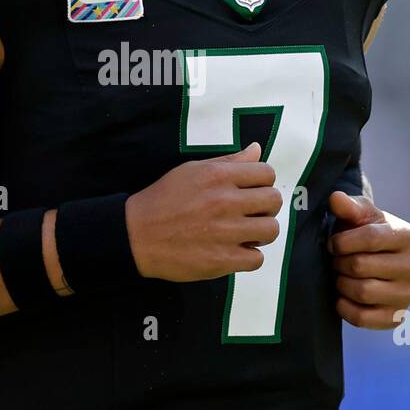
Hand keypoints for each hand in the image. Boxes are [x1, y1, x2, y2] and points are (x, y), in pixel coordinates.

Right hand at [125, 142, 282, 281]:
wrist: (136, 235)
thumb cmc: (164, 199)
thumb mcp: (192, 170)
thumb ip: (228, 161)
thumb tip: (256, 150)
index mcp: (218, 176)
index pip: (267, 173)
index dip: (263, 182)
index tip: (252, 191)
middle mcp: (225, 201)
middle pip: (273, 201)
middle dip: (266, 207)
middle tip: (251, 213)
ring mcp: (225, 232)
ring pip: (271, 230)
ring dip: (261, 232)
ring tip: (245, 233)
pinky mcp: (222, 260)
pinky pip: (257, 259)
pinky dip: (249, 256)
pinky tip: (235, 250)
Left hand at [326, 190, 409, 329]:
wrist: (375, 261)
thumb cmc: (365, 233)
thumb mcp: (360, 215)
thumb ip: (349, 206)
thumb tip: (336, 199)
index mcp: (409, 236)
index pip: (370, 238)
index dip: (342, 241)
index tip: (333, 244)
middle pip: (361, 266)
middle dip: (339, 263)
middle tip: (336, 261)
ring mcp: (408, 294)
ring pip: (362, 292)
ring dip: (341, 284)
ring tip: (341, 276)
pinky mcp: (397, 317)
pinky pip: (363, 318)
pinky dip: (345, 308)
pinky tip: (342, 297)